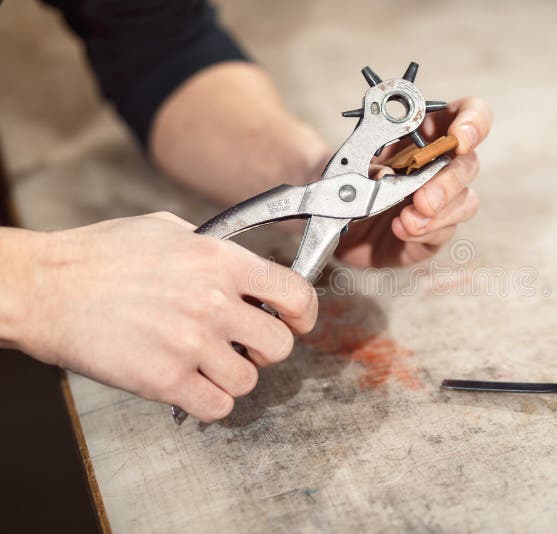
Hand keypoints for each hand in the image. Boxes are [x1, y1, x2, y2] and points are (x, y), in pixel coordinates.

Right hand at [19, 212, 316, 421]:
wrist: (46, 288)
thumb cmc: (102, 256)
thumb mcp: (170, 230)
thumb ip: (218, 250)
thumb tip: (249, 268)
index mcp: (220, 260)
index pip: (296, 294)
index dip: (303, 313)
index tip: (295, 321)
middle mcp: (213, 301)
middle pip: (281, 345)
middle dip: (266, 349)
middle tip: (243, 345)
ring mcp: (190, 343)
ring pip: (250, 380)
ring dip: (233, 377)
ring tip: (206, 364)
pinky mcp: (164, 380)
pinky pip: (217, 407)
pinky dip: (209, 401)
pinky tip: (190, 384)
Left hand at [334, 97, 491, 267]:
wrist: (330, 218)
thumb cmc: (345, 178)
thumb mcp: (347, 161)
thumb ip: (367, 163)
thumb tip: (385, 173)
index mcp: (428, 130)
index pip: (469, 114)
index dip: (473, 121)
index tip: (460, 138)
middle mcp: (441, 163)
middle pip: (469, 164)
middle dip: (450, 181)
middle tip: (424, 198)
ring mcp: (442, 200)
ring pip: (466, 202)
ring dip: (440, 212)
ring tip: (409, 220)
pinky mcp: (434, 231)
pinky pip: (443, 232)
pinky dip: (424, 231)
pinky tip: (401, 230)